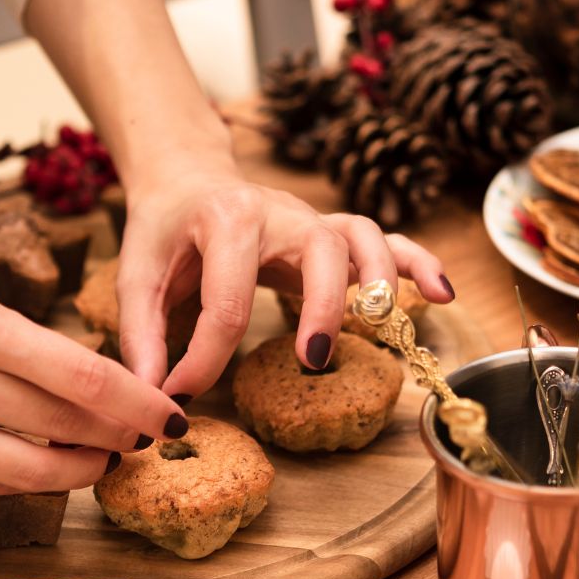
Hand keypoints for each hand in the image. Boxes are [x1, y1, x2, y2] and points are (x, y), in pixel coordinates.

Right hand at [0, 254, 188, 493]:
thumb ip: (32, 348)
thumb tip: (97, 388)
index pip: (85, 378)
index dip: (139, 403)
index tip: (168, 414)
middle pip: (69, 428)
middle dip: (121, 436)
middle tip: (146, 434)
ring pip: (35, 473)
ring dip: (83, 468)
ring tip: (105, 455)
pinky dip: (31, 478)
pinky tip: (51, 465)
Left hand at [117, 166, 452, 394]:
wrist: (185, 180)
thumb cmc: (163, 230)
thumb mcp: (137, 277)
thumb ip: (142, 337)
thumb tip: (157, 399)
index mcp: (225, 219)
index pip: (226, 299)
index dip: (204, 360)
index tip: (183, 397)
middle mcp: (277, 212)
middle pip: (319, 250)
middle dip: (323, 306)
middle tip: (312, 360)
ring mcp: (311, 219)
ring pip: (361, 238)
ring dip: (379, 281)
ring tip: (382, 327)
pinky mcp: (330, 232)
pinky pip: (386, 239)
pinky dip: (417, 262)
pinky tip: (440, 295)